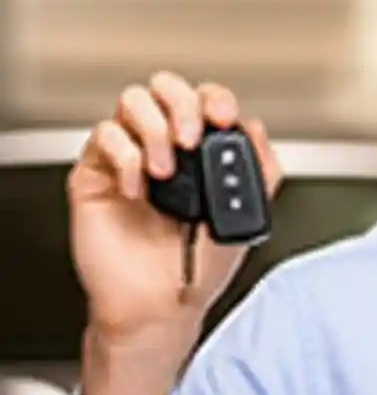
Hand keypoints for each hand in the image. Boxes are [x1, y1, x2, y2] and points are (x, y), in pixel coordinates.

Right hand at [67, 71, 281, 352]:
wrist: (161, 307)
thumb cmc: (199, 270)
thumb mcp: (244, 218)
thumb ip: (260, 173)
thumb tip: (256, 130)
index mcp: (202, 153)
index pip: (205, 101)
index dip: (215, 99)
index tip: (225, 118)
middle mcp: (166, 148)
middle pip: (166, 87)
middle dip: (183, 103)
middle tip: (191, 138)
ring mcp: (130, 157)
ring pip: (133, 102)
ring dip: (153, 130)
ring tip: (165, 173)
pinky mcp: (97, 174)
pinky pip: (104, 138)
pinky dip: (125, 158)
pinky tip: (139, 192)